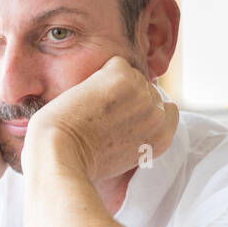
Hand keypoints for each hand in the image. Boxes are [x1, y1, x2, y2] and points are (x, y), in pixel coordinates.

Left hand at [22, 55, 178, 181]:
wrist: (61, 154)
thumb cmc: (79, 162)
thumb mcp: (121, 157)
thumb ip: (137, 137)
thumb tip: (129, 119)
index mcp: (160, 137)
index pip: (167, 109)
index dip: (142, 109)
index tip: (122, 116)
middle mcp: (157, 115)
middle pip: (147, 90)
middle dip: (126, 98)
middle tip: (99, 116)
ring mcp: (142, 94)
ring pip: (131, 76)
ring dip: (111, 86)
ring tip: (91, 110)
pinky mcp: (122, 77)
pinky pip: (115, 64)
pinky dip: (99, 76)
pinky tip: (86, 96)